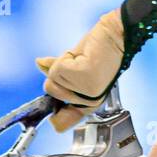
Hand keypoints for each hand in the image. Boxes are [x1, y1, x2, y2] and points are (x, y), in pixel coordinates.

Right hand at [35, 9, 124, 132]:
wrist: (116, 32)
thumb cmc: (99, 49)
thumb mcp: (75, 66)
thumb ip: (59, 73)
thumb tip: (39, 63)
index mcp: (88, 105)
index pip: (61, 124)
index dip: (54, 113)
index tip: (55, 106)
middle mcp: (89, 102)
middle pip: (51, 92)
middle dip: (58, 75)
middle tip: (77, 64)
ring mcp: (87, 91)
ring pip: (53, 79)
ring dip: (62, 65)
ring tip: (81, 59)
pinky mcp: (85, 76)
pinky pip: (57, 69)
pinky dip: (64, 58)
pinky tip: (81, 55)